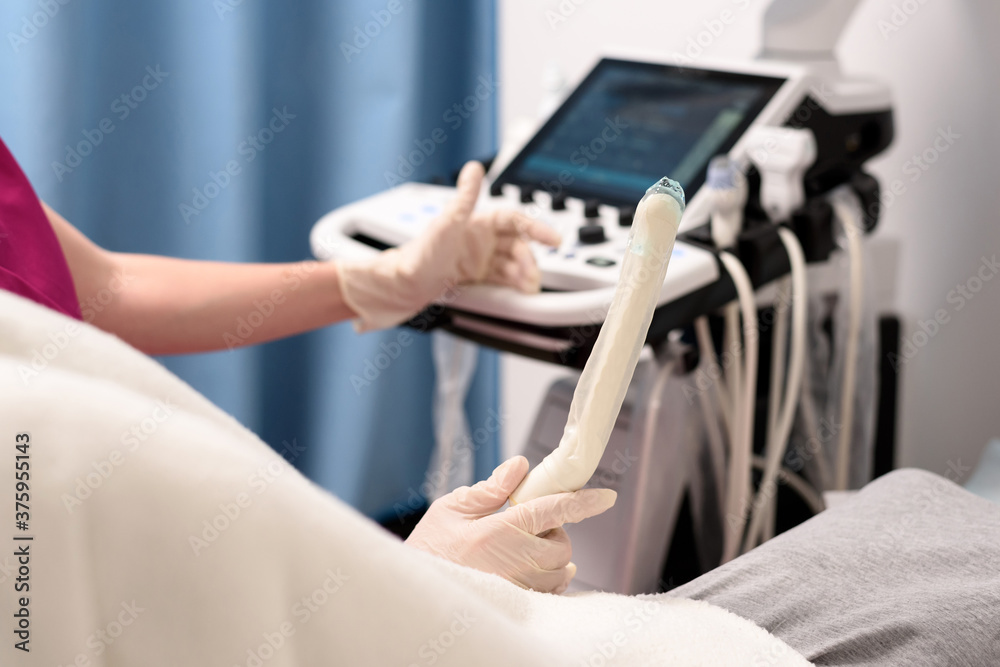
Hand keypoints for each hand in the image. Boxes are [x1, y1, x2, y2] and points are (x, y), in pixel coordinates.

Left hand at [336, 161, 561, 330]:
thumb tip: (474, 168)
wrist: (404, 285)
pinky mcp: (479, 278)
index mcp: (478, 222)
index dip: (537, 229)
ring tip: (527, 287)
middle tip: (530, 275)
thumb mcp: (447, 222)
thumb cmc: (421, 254)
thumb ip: (465, 196)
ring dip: (524, 275)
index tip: (554, 240)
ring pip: (514, 265)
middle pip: (518, 246)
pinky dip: (514, 286)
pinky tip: (520, 292)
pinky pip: (504, 280)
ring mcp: (481, 259)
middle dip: (528, 260)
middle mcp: (482, 240)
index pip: (516, 221)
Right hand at [405, 456, 615, 593]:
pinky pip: (550, 592)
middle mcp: (513, 563)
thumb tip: (520, 466)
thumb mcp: (452, 508)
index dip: (584, 501)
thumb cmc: (429, 547)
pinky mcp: (517, 605)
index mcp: (498, 531)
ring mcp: (517, 588)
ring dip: (552, 556)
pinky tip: (527, 569)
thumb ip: (491, 489)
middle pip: (562, 545)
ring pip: (560, 571)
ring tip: (525, 548)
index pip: (553, 510)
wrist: (416, 589)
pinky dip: (548, 578)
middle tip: (528, 525)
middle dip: (554, 532)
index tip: (607, 496)